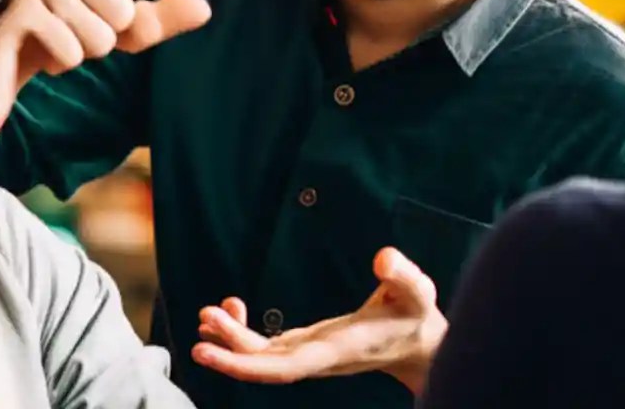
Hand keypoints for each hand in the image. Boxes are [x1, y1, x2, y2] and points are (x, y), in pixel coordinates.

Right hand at [0, 0, 209, 136]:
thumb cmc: (40, 53)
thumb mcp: (102, 34)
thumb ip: (152, 21)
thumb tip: (206, 8)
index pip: (128, 15)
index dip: (107, 39)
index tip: (72, 36)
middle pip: (107, 34)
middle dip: (82, 55)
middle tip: (46, 52)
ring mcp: (13, 2)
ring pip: (81, 49)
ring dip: (58, 68)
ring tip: (28, 61)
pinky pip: (41, 66)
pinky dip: (12, 98)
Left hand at [192, 247, 446, 394]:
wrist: (421, 346)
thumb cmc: (417, 316)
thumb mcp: (418, 291)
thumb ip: (403, 274)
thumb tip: (383, 257)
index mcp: (337, 349)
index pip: (284, 367)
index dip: (245, 364)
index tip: (212, 352)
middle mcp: (317, 358)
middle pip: (265, 366)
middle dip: (230, 350)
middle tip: (203, 323)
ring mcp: (309, 354)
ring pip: (262, 358)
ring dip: (232, 340)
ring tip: (206, 315)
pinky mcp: (305, 345)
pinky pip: (267, 347)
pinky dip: (244, 332)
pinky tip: (230, 310)